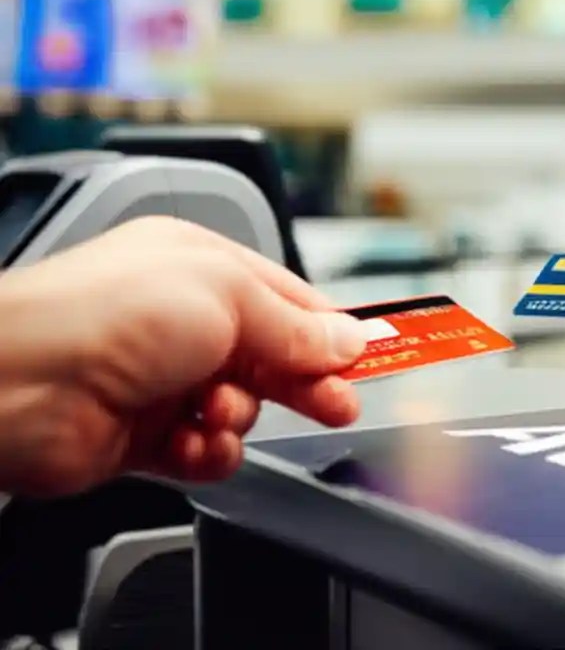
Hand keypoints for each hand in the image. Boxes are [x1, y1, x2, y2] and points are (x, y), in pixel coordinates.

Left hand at [0, 217, 367, 496]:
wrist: (14, 385)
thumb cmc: (104, 314)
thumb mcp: (228, 297)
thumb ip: (298, 328)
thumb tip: (350, 340)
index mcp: (201, 267)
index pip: (289, 302)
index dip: (333, 333)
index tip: (373, 358)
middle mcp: (182, 320)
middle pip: (273, 358)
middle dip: (308, 383)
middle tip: (338, 405)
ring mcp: (162, 378)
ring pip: (243, 408)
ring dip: (241, 416)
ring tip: (217, 412)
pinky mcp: (144, 435)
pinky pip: (207, 450)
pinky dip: (209, 452)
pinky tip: (193, 442)